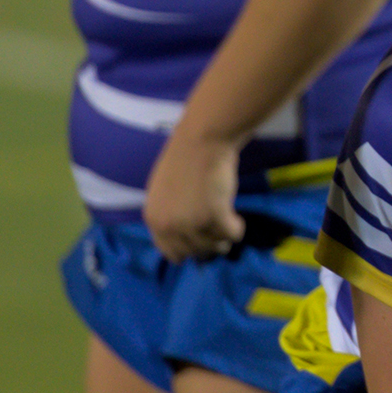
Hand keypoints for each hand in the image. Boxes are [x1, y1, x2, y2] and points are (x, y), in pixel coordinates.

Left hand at [143, 128, 245, 261]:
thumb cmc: (185, 158)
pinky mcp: (215, 217)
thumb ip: (168, 215)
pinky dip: (237, 228)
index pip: (170, 252)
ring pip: (214, 246)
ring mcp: (192, 223)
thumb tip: (182, 235)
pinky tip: (237, 218)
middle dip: (208, 245)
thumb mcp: (163, 192)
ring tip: (228, 221)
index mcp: (154, 220)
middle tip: (219, 233)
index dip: (188, 249)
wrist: (203, 140)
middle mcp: (170, 226)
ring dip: (223, 236)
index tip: (201, 242)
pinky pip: (232, 235)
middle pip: (194, 252)